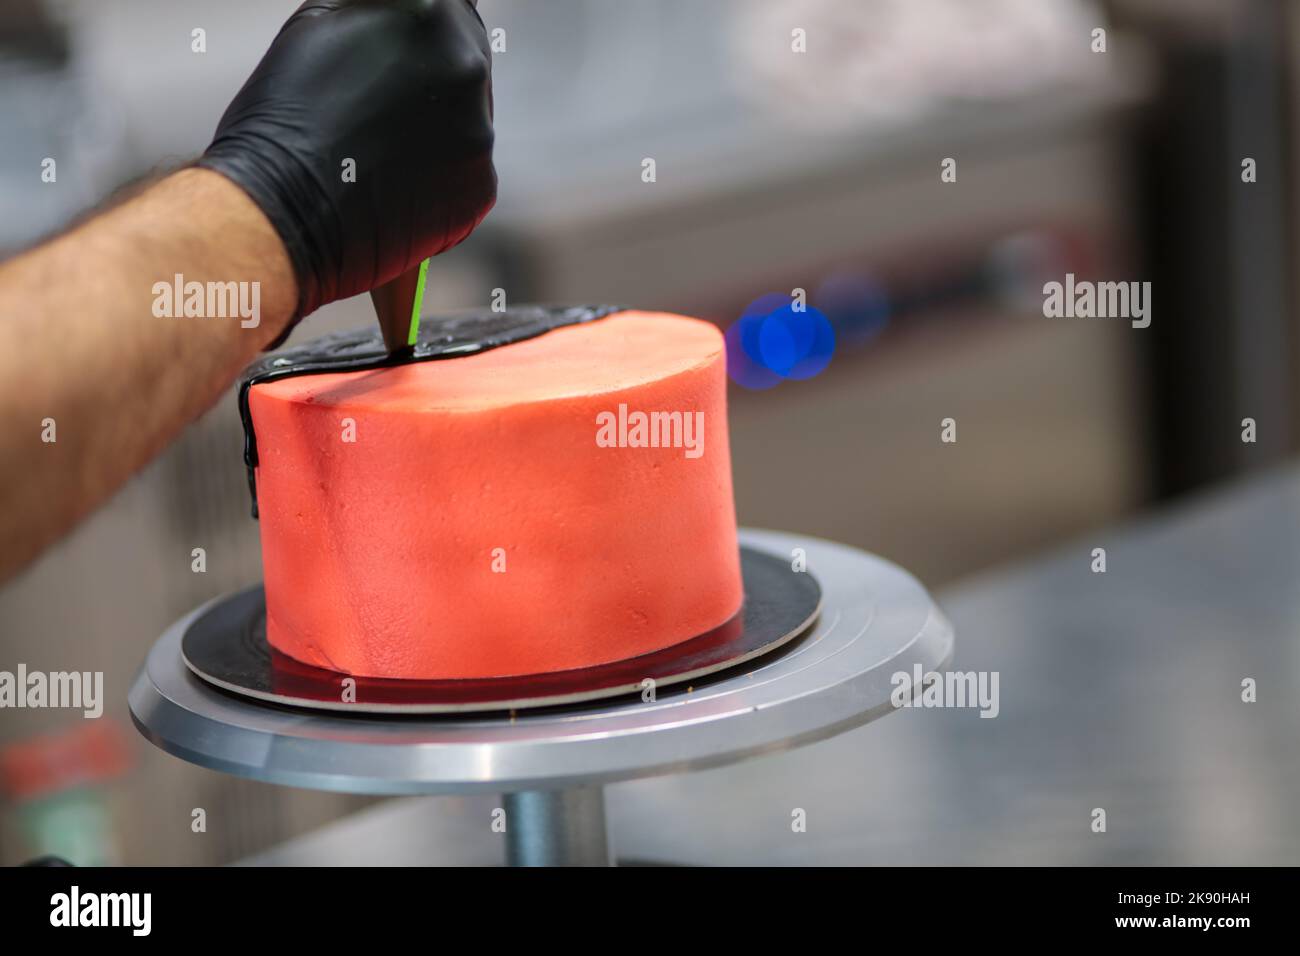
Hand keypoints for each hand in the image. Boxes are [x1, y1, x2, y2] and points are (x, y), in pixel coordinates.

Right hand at [197, 0, 495, 326]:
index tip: (405, 55)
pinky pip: (468, 178)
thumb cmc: (284, 112)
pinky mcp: (481, 188)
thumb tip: (405, 9)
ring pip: (468, 124)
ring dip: (438, 134)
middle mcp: (468, 67)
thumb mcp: (319, 24)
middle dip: (434, 82)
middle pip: (467, 65)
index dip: (426, 36)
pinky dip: (440, 184)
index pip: (452, 12)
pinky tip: (397, 188)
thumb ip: (374, 8)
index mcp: (432, 16)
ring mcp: (480, 131)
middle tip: (385, 110)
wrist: (278, 205)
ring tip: (382, 153)